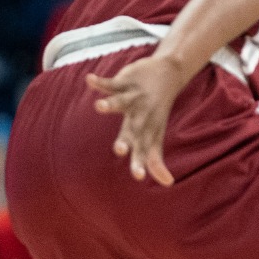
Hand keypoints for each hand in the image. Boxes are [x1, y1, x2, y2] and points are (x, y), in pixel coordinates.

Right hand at [87, 54, 190, 184]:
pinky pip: (111, 83)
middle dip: (126, 140)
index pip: (144, 150)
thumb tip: (169, 184)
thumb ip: (155, 160)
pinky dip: (101, 82)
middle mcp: (142, 116)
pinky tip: (89, 80)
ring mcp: (134, 98)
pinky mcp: (126, 83)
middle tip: (120, 150)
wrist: (169, 74)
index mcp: (147, 131)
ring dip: (111, 104)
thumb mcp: (156, 135)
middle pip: (133, 130)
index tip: (139, 176)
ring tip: (99, 106)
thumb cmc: (157, 111)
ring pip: (121, 102)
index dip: (141, 162)